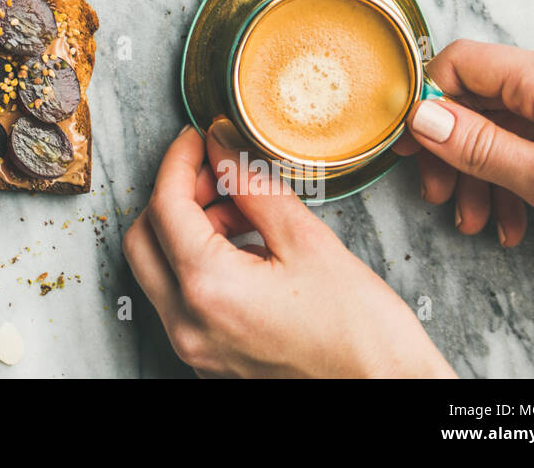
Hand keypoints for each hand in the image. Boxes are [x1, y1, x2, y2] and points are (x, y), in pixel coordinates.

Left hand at [123, 122, 453, 377]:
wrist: (389, 396)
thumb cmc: (362, 333)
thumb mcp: (308, 241)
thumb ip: (253, 185)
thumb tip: (222, 145)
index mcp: (208, 290)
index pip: (165, 206)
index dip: (179, 161)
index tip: (199, 138)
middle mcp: (188, 325)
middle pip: (144, 238)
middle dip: (175, 195)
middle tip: (218, 172)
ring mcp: (195, 347)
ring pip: (160, 268)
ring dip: (189, 228)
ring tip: (245, 212)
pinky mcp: (210, 358)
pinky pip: (182, 298)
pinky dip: (199, 262)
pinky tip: (247, 247)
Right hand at [397, 40, 533, 253]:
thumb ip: (477, 145)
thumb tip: (421, 116)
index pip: (460, 63)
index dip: (426, 102)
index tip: (409, 146)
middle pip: (481, 100)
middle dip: (455, 153)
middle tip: (440, 196)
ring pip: (508, 126)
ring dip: (485, 175)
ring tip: (483, 223)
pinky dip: (518, 175)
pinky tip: (517, 220)